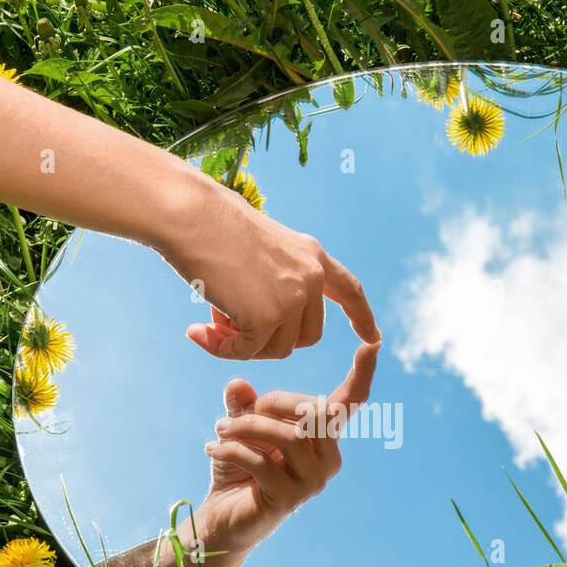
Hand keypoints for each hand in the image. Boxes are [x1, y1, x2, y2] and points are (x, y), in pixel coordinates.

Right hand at [167, 171, 379, 359]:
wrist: (192, 215)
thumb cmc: (211, 225)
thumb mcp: (259, 248)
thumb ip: (275, 278)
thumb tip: (265, 322)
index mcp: (312, 255)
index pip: (349, 290)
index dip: (361, 316)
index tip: (373, 337)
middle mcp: (311, 276)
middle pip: (307, 336)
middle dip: (272, 341)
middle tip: (231, 329)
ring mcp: (292, 297)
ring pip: (278, 348)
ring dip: (244, 344)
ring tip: (211, 321)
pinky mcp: (267, 317)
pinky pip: (248, 351)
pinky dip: (223, 349)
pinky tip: (198, 331)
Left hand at [197, 341, 378, 558]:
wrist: (224, 518)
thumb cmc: (238, 468)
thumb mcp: (240, 428)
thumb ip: (243, 404)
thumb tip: (238, 384)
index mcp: (323, 436)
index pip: (350, 402)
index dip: (363, 373)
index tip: (373, 341)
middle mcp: (328, 458)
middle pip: (314, 411)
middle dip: (272, 403)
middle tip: (235, 413)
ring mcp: (313, 481)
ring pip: (289, 436)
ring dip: (247, 427)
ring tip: (219, 429)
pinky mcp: (290, 499)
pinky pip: (263, 462)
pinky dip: (233, 450)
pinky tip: (212, 450)